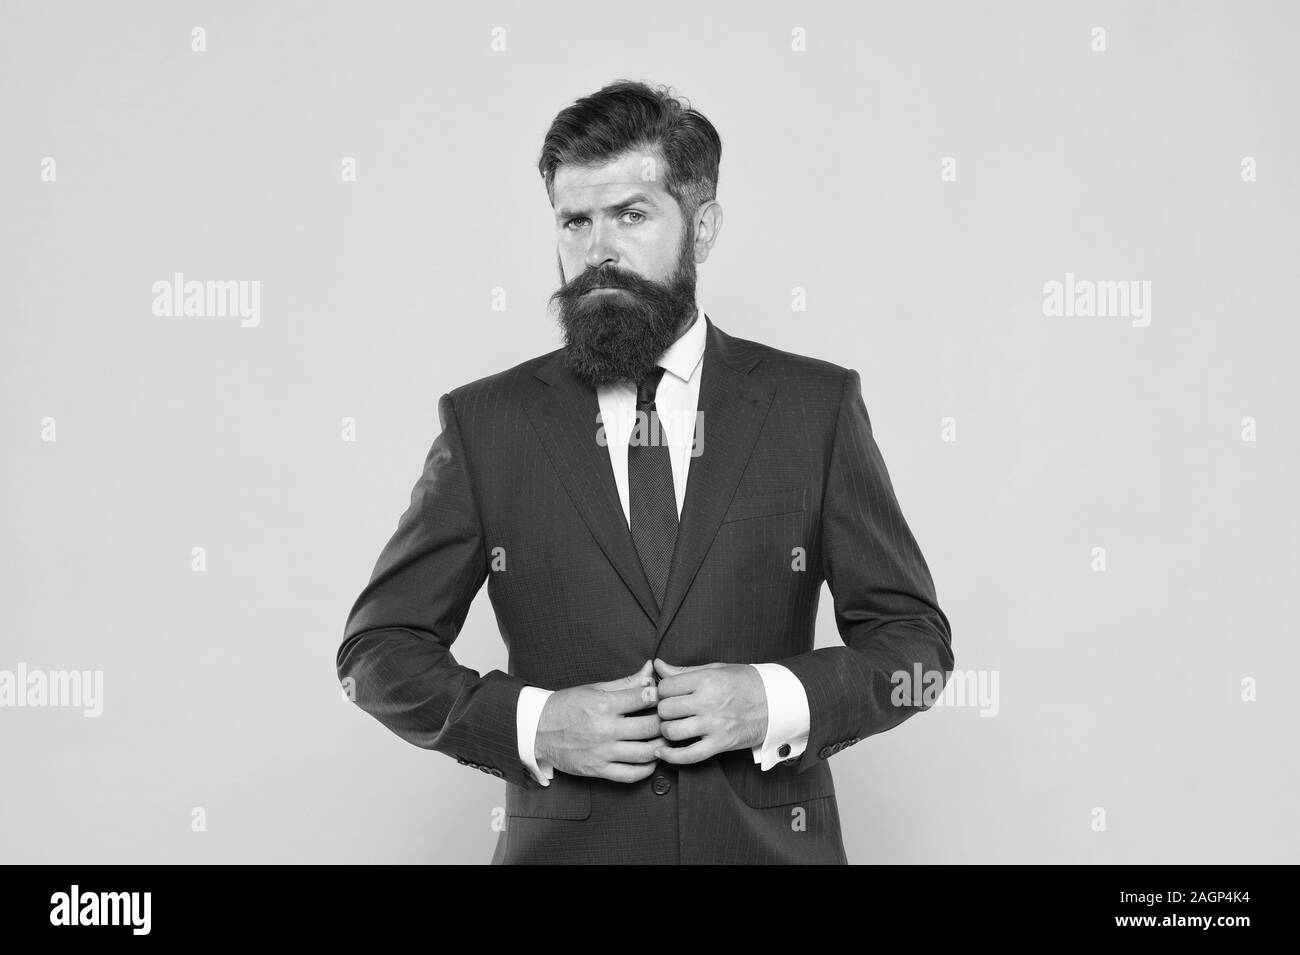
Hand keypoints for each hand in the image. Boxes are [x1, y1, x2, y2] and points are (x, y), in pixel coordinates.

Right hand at [535, 660, 666, 782]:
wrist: (536, 730)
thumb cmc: (566, 706)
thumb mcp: (594, 688)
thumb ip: (626, 682)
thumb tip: (650, 669)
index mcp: (603, 704)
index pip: (644, 698)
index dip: (661, 696)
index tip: (667, 696)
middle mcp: (605, 729)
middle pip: (650, 727)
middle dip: (666, 722)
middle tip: (673, 719)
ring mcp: (602, 752)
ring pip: (645, 753)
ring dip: (662, 746)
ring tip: (666, 739)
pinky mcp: (598, 770)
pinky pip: (630, 774)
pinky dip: (647, 769)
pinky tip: (652, 759)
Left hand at [652, 658, 767, 764]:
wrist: (776, 702)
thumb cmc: (746, 683)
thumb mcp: (716, 669)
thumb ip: (684, 670)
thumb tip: (657, 665)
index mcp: (706, 680)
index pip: (666, 687)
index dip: (662, 690)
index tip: (668, 693)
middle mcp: (708, 702)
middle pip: (665, 709)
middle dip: (663, 710)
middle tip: (670, 710)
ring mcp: (714, 725)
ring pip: (672, 731)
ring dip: (667, 730)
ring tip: (672, 726)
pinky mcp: (720, 744)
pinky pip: (689, 755)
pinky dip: (671, 757)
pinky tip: (662, 752)